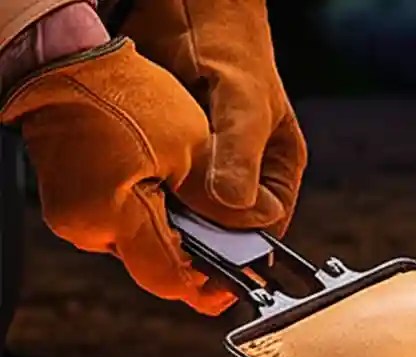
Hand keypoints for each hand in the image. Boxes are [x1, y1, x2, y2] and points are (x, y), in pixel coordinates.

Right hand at [1, 38, 235, 315]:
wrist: (64, 62)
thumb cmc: (122, 94)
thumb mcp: (191, 146)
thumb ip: (223, 199)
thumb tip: (259, 225)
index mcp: (114, 218)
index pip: (170, 280)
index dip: (209, 285)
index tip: (238, 278)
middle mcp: (88, 228)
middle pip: (156, 265)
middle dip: (196, 253)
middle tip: (232, 237)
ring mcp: (75, 217)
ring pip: (140, 245)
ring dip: (175, 232)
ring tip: (203, 205)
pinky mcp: (73, 204)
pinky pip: (121, 223)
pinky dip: (151, 214)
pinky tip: (171, 190)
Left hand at [121, 0, 305, 237]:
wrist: (182, 3)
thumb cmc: (229, 44)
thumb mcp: (242, 102)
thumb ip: (240, 154)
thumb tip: (236, 206)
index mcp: (276, 171)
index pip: (262, 229)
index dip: (238, 250)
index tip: (208, 264)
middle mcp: (240, 174)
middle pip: (221, 225)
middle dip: (197, 236)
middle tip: (168, 243)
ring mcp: (201, 165)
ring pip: (187, 209)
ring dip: (167, 214)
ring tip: (148, 219)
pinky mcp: (166, 153)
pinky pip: (156, 185)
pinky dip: (144, 191)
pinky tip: (129, 193)